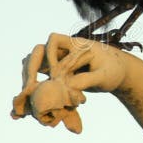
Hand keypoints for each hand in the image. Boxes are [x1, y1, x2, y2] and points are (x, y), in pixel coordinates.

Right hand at [11, 34, 129, 132]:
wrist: (117, 75)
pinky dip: (33, 89)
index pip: (54, 39)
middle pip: (37, 52)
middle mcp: (63, 51)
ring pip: (34, 65)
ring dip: (28, 79)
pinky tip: (27, 103)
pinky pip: (39, 79)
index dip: (50, 54)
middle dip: (31, 68)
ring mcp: (57, 62)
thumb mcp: (104, 76)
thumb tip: (66, 86)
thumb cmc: (113, 71)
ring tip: (26, 96)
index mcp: (76, 45)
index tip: (55, 74)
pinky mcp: (56, 74)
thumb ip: (87, 79)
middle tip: (29, 87)